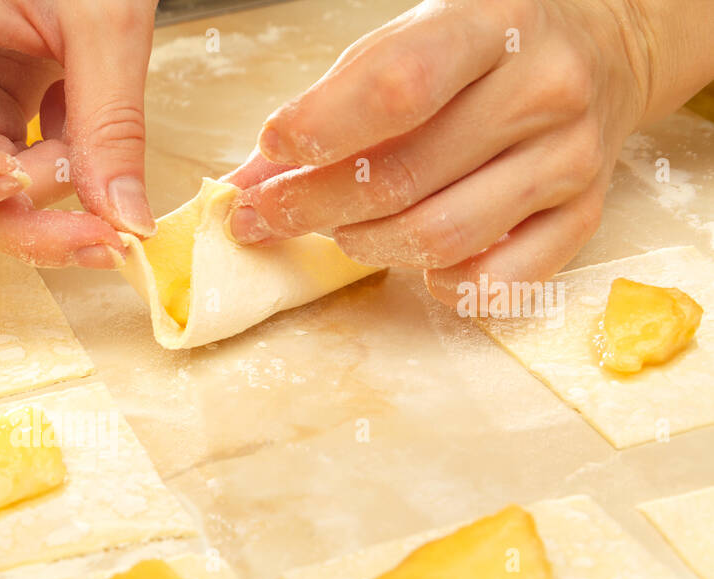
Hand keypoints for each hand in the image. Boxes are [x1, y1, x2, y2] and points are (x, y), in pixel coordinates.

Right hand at [0, 0, 158, 268]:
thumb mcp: (107, 20)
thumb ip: (112, 125)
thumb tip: (124, 220)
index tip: (9, 181)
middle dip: (15, 218)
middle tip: (99, 238)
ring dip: (44, 203)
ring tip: (100, 162)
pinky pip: (15, 172)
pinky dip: (59, 175)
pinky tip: (88, 139)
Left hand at [223, 0, 702, 304]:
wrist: (600, 49)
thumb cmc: (479, 51)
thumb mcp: (405, 44)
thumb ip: (330, 105)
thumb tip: (248, 184)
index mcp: (493, 25)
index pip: (400, 87)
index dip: (321, 130)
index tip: (272, 150)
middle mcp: (544, 89)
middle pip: (404, 178)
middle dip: (313, 206)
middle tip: (268, 214)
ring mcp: (569, 159)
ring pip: (440, 237)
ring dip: (364, 245)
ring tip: (337, 229)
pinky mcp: (581, 217)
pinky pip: (493, 282)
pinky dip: (436, 282)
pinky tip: (412, 258)